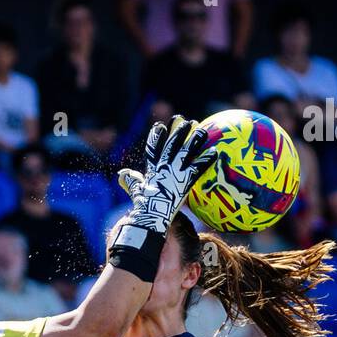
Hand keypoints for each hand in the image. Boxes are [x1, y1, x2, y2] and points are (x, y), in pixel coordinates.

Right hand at [117, 114, 215, 236]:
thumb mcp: (134, 191)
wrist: (149, 215)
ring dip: (194, 140)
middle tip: (185, 121)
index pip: (153, 149)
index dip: (156, 137)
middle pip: (172, 145)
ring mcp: (174, 173)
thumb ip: (130, 181)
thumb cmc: (141, 207)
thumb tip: (122, 174)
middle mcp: (163, 167)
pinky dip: (206, 160)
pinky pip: (198, 168)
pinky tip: (215, 152)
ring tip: (202, 130)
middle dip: (178, 132)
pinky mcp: (184, 181)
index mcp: (151, 170)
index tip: (160, 126)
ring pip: (186, 152)